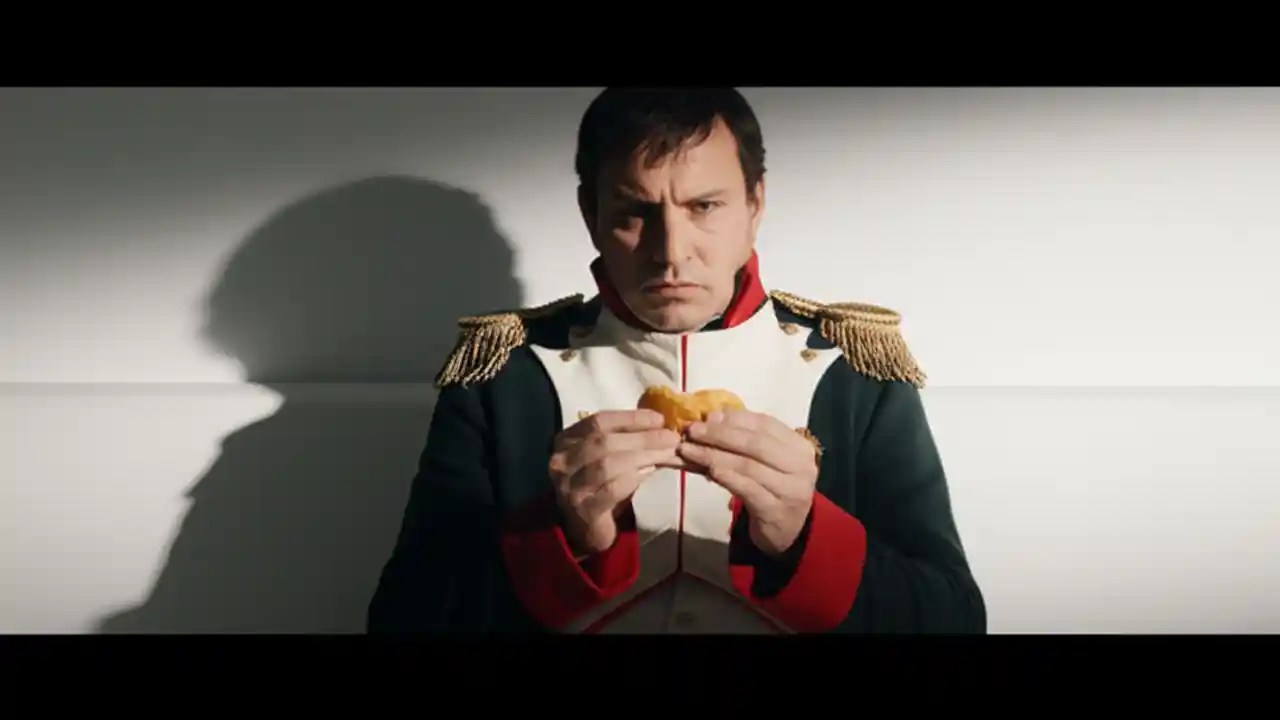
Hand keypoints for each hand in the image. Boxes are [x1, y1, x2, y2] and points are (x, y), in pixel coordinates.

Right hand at [549, 410, 682, 554]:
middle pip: (603, 442)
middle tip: (671, 437)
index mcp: (566, 441)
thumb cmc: (600, 486)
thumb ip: (626, 440)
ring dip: (642, 456)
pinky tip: (650, 472)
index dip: (631, 418)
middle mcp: (561, 461)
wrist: (585, 529)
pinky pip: (612, 489)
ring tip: (666, 453)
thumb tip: (662, 425)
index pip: (598, 421)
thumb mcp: (608, 456)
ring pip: (608, 464)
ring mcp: (569, 487)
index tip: (659, 419)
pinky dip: (634, 478)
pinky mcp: (583, 510)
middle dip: (642, 437)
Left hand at [677, 409, 819, 556]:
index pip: (765, 424)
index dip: (735, 418)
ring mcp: (790, 489)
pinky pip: (746, 488)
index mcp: (799, 446)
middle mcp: (800, 466)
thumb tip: (713, 416)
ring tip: (688, 450)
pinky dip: (725, 476)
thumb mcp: (764, 460)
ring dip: (713, 455)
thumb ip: (743, 438)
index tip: (708, 416)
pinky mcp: (775, 510)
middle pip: (756, 444)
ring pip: (747, 465)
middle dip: (720, 434)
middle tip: (693, 431)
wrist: (788, 530)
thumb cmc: (772, 487)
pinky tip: (707, 470)